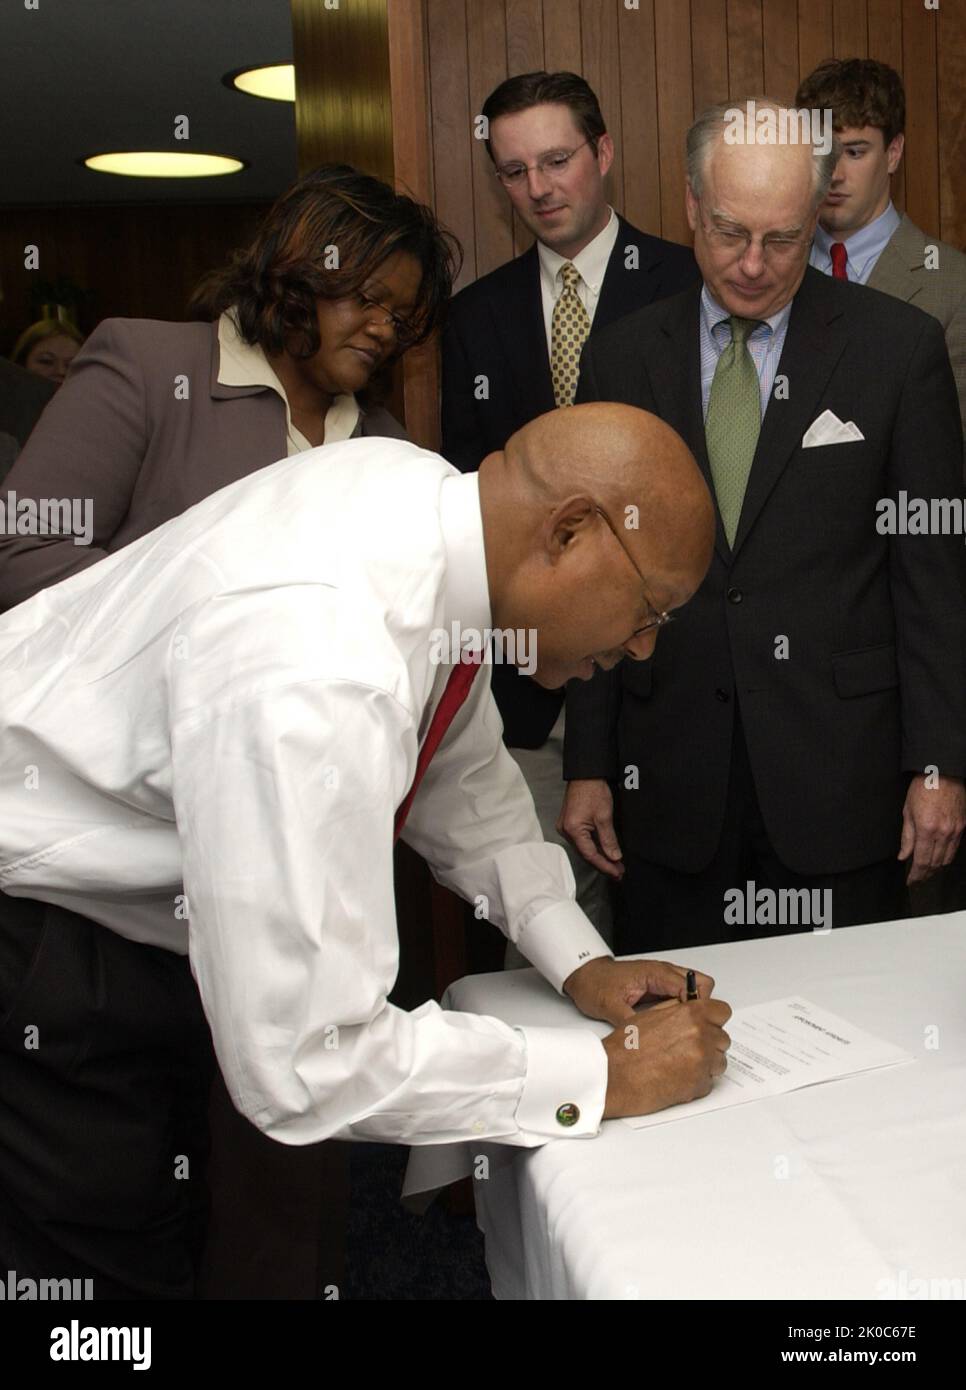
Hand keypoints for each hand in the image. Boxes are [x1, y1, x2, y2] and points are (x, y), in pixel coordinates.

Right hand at [558, 778, 623, 878]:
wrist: (585, 774)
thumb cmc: (593, 791)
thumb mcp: (605, 817)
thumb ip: (609, 840)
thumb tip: (614, 857)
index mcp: (572, 830)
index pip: (590, 855)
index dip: (605, 866)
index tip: (618, 873)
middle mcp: (565, 831)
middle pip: (586, 854)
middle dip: (603, 864)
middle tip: (619, 872)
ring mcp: (565, 828)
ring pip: (584, 848)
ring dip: (599, 857)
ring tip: (615, 865)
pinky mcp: (569, 824)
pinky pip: (582, 841)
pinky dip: (593, 848)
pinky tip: (604, 853)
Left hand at [564, 955, 715, 1028]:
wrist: (583, 976)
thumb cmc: (595, 984)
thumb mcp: (609, 1005)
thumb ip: (629, 1021)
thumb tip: (642, 1040)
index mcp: (656, 973)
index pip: (694, 986)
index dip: (696, 1009)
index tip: (689, 1026)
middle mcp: (663, 973)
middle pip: (702, 985)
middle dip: (701, 1008)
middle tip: (686, 1027)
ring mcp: (662, 980)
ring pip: (693, 991)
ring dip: (690, 1010)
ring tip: (677, 1028)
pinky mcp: (658, 988)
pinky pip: (679, 997)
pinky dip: (680, 1010)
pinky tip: (669, 1025)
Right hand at [601, 996, 731, 1118]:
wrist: (614, 1075)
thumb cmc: (625, 1047)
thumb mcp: (650, 1015)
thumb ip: (676, 1010)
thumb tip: (690, 1008)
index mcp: (690, 1014)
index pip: (723, 1011)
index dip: (714, 1018)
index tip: (707, 1024)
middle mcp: (700, 1035)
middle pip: (723, 1038)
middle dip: (710, 1043)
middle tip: (688, 1048)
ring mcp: (702, 1062)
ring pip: (719, 1062)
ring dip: (706, 1064)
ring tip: (680, 1065)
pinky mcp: (699, 1085)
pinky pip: (709, 1082)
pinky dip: (696, 1082)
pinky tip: (676, 1078)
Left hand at [899, 774, 965, 883]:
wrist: (942, 773)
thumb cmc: (922, 789)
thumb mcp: (907, 812)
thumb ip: (906, 837)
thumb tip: (903, 856)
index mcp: (926, 829)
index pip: (922, 861)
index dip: (916, 875)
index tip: (910, 882)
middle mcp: (943, 833)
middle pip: (935, 863)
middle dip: (925, 875)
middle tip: (917, 881)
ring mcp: (955, 831)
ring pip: (947, 859)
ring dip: (936, 869)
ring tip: (926, 874)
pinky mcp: (962, 827)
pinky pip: (955, 849)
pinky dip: (946, 858)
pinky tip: (938, 860)